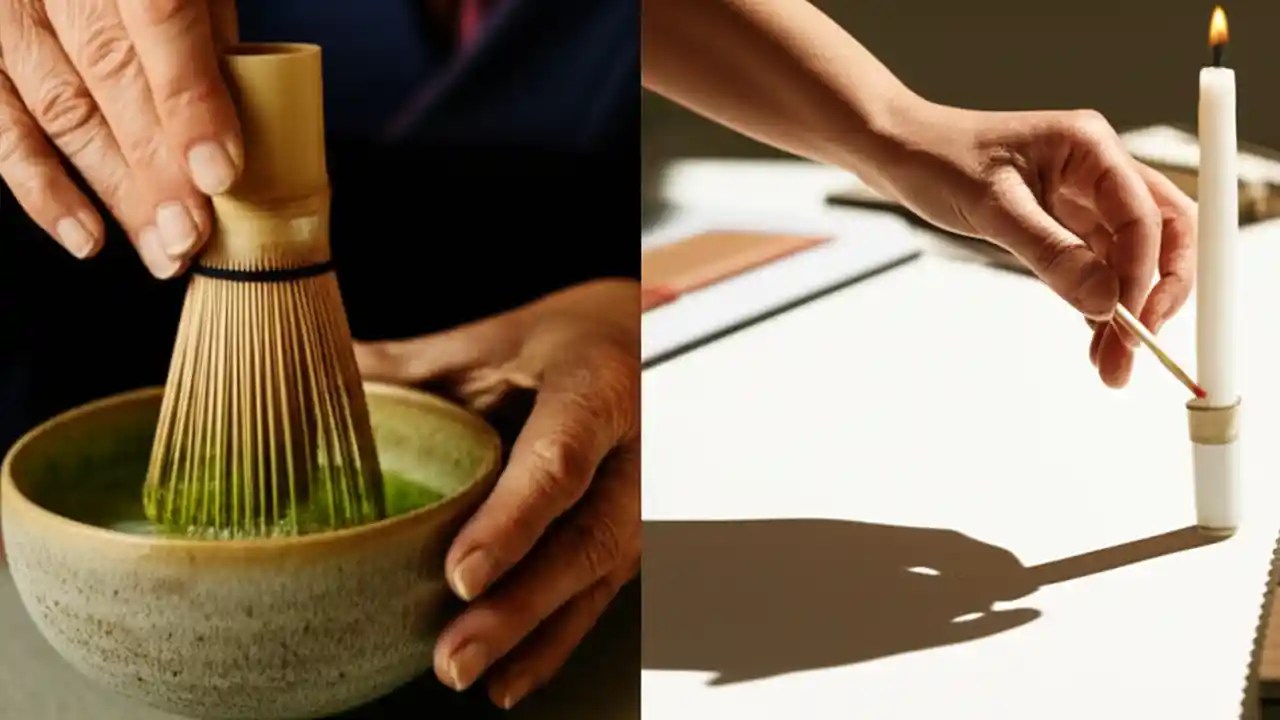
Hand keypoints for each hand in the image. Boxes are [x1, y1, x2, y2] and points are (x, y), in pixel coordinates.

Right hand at [0, 0, 240, 276]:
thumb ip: (208, 33)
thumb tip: (232, 126)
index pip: (159, 20)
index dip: (189, 103)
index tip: (218, 174)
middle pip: (112, 79)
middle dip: (159, 170)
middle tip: (195, 235)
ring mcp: (10, 15)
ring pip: (64, 113)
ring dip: (118, 193)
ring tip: (165, 251)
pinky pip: (4, 126)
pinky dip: (42, 190)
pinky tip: (86, 237)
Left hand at [354, 279, 640, 708]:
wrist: (626, 344)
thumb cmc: (553, 345)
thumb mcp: (487, 341)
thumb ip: (410, 369)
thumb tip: (314, 380)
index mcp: (594, 387)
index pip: (561, 460)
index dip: (515, 521)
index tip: (461, 573)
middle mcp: (630, 451)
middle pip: (585, 539)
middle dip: (521, 605)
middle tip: (456, 651)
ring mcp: (637, 499)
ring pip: (596, 579)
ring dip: (533, 637)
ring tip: (469, 672)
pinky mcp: (626, 535)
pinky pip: (596, 598)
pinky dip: (551, 645)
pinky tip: (508, 679)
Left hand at [871, 103, 1195, 387]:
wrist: (901, 150)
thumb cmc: (938, 158)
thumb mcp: (992, 206)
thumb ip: (1050, 252)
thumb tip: (1103, 301)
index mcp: (1090, 148)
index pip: (1145, 215)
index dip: (1146, 273)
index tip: (1132, 324)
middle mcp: (1097, 170)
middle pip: (1162, 233)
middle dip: (1157, 293)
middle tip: (1138, 348)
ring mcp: (1083, 197)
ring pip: (1129, 258)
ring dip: (1127, 310)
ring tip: (1112, 365)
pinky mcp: (1063, 222)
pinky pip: (1097, 266)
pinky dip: (1099, 303)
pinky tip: (1094, 341)